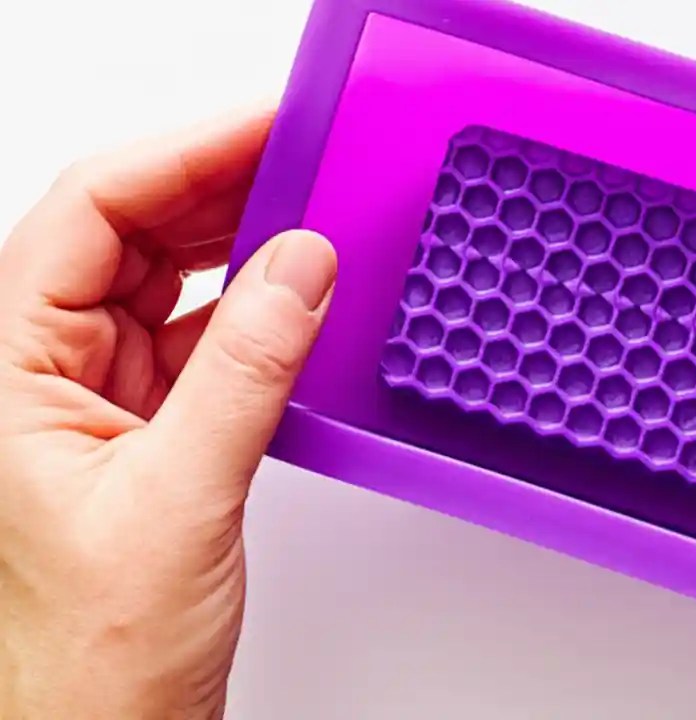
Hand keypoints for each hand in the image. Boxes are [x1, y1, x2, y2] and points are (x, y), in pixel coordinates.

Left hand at [0, 106, 335, 717]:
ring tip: (315, 206)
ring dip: (243, 242)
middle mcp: (45, 369)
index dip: (182, 154)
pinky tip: (303, 296)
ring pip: (172, 278)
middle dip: (220, 184)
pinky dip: (261, 310)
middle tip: (306, 151)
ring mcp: (102, 397)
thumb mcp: (178, 498)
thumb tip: (301, 265)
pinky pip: (208, 338)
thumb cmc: (88, 658)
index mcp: (9, 368)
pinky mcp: (154, 429)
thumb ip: (247, 369)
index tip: (267, 125)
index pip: (90, 214)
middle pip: (130, 231)